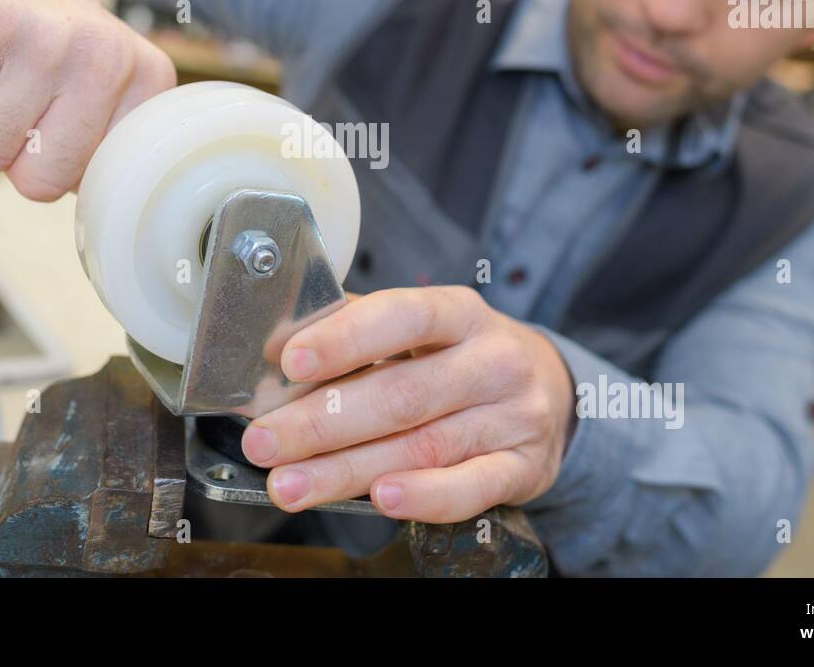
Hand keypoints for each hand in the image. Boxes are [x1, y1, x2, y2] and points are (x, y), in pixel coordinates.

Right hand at [0, 0, 176, 200]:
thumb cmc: (41, 35)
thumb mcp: (98, 88)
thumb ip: (102, 147)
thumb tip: (93, 202)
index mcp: (144, 80)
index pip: (88, 184)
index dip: (52, 162)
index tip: (52, 117)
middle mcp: (104, 55)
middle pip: (38, 180)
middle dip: (11, 153)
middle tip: (12, 98)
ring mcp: (44, 35)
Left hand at [240, 286, 578, 522]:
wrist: (550, 392)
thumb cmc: (460, 358)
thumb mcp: (422, 330)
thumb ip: (357, 332)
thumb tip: (274, 346)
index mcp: (459, 313)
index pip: (402, 317)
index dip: (346, 338)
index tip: (291, 360)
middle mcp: (493, 360)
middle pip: (402, 394)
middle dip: (322, 421)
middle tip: (263, 441)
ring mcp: (513, 417)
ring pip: (422, 446)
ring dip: (346, 470)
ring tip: (289, 485)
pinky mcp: (524, 469)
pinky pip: (471, 488)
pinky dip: (424, 496)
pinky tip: (378, 500)